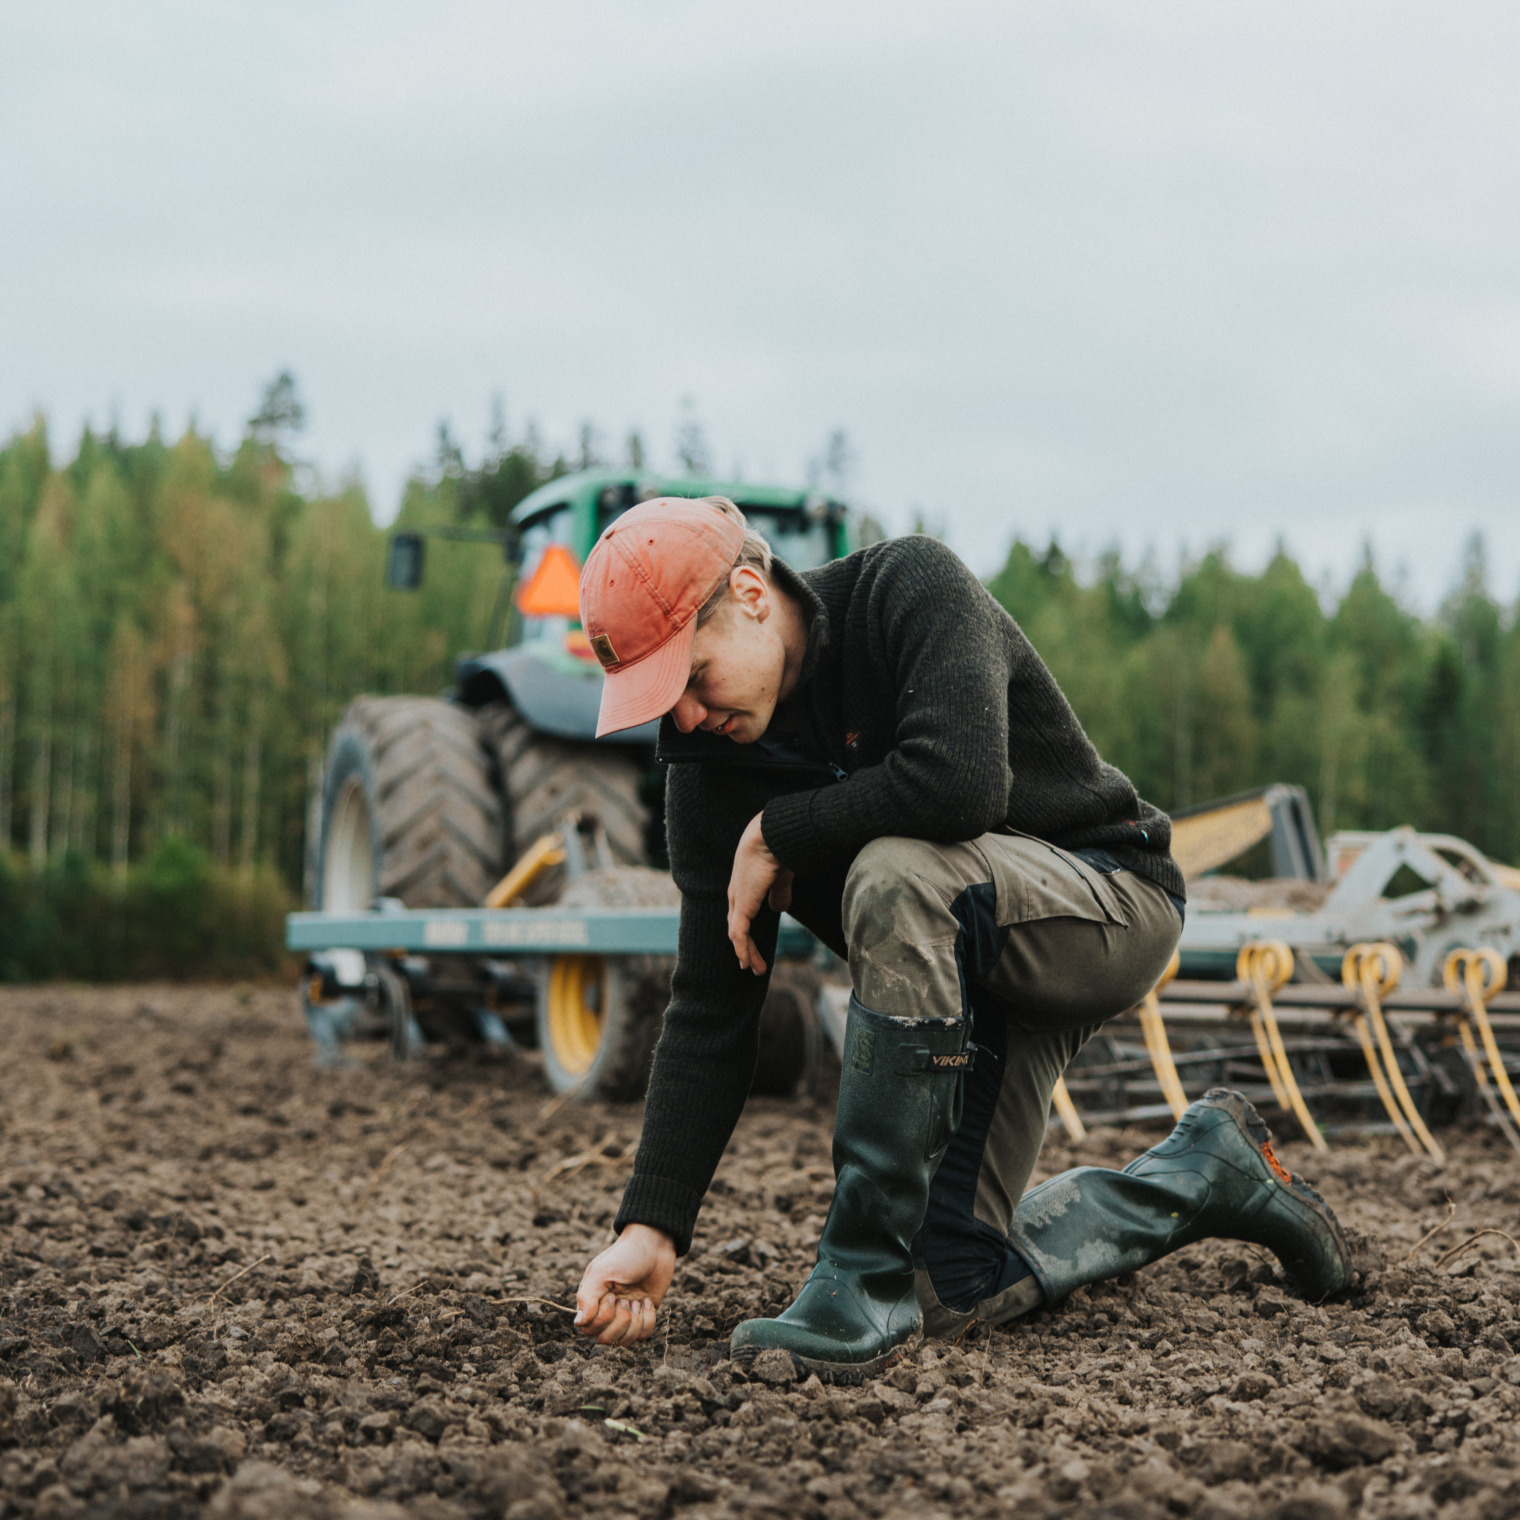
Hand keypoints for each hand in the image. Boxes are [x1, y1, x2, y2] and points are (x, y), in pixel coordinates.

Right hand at [574, 1224, 675, 1344]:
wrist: (654, 1245)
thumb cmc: (625, 1255)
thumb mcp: (602, 1272)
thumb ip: (587, 1297)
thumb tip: (579, 1323)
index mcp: (592, 1301)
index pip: (589, 1329)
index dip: (603, 1317)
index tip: (612, 1295)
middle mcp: (607, 1312)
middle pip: (606, 1340)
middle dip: (620, 1321)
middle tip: (627, 1299)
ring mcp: (626, 1315)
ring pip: (625, 1342)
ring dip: (635, 1322)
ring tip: (638, 1300)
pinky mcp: (644, 1316)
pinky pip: (643, 1336)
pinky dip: (648, 1320)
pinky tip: (647, 1301)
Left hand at [727, 812, 793, 974]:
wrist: (772, 837)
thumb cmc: (779, 849)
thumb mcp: (781, 877)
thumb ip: (779, 893)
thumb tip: (780, 909)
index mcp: (746, 885)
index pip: (743, 913)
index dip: (748, 930)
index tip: (756, 946)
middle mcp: (737, 894)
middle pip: (737, 926)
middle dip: (746, 947)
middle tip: (755, 965)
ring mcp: (738, 900)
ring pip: (737, 933)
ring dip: (746, 953)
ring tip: (756, 969)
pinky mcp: (741, 906)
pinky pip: (739, 934)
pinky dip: (742, 950)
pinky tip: (746, 963)